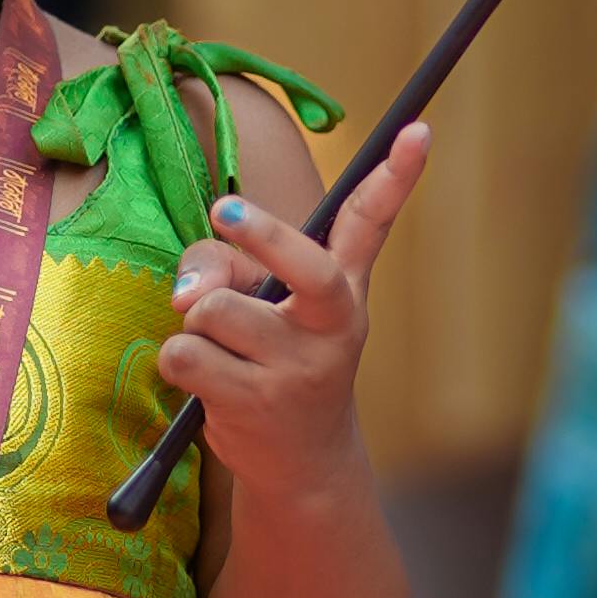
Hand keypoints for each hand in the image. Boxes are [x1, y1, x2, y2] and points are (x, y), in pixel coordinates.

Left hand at [160, 125, 426, 493]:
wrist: (299, 466)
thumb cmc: (274, 365)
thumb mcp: (264, 309)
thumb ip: (224, 269)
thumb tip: (185, 294)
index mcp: (341, 293)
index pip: (371, 226)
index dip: (395, 177)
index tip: (417, 131)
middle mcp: (331, 327)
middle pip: (297, 261)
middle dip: (256, 233)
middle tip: (224, 213)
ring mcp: (297, 368)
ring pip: (212, 309)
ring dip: (196, 326)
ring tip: (220, 352)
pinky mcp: (255, 403)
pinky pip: (184, 353)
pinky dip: (179, 363)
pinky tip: (206, 384)